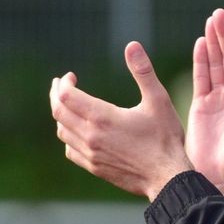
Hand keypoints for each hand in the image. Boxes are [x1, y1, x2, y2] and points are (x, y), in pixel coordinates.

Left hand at [50, 42, 191, 200]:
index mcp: (102, 117)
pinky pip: (70, 149)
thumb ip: (143, 72)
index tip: (71, 76)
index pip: (67, 96)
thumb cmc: (166, 139)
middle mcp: (91, 136)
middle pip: (59, 112)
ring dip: (61, 115)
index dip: (64, 83)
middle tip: (60, 85)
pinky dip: (68, 135)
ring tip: (68, 105)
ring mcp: (91, 154)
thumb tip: (132, 45)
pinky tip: (77, 131)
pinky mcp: (94, 167)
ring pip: (62, 130)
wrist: (168, 178)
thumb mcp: (158, 100)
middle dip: (56, 95)